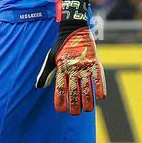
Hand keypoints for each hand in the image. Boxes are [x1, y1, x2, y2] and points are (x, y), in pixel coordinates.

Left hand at [35, 0, 105, 114]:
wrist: (73, 29)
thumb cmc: (61, 46)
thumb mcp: (51, 58)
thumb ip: (46, 72)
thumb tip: (39, 87)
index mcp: (61, 67)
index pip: (60, 87)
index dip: (60, 99)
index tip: (60, 110)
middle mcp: (73, 67)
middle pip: (74, 90)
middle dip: (74, 103)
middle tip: (74, 113)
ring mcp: (84, 65)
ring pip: (86, 86)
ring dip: (87, 99)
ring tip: (87, 110)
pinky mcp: (95, 61)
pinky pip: (99, 76)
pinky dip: (101, 87)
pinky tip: (101, 97)